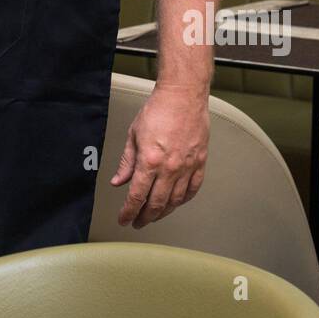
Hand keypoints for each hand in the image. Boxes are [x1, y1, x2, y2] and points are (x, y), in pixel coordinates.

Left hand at [110, 86, 208, 227]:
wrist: (183, 96)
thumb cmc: (158, 110)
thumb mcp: (133, 135)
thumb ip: (127, 162)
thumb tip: (118, 181)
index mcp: (150, 161)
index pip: (137, 196)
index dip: (128, 211)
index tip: (124, 219)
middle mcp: (170, 168)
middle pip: (156, 204)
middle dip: (144, 217)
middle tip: (137, 222)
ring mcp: (187, 166)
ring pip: (175, 201)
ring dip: (163, 212)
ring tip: (154, 215)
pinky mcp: (200, 162)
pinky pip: (193, 189)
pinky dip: (183, 200)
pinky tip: (176, 202)